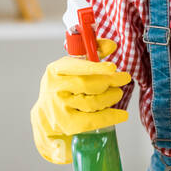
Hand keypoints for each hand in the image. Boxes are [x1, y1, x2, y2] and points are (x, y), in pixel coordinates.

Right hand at [30, 38, 131, 163]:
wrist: (47, 114)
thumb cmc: (65, 86)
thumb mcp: (74, 67)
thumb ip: (93, 52)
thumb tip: (111, 45)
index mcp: (56, 70)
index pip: (76, 66)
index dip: (95, 67)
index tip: (112, 68)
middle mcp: (55, 88)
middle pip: (87, 84)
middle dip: (110, 81)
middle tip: (123, 79)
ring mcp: (59, 108)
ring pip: (91, 102)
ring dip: (110, 97)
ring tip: (117, 94)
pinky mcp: (66, 125)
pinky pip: (92, 120)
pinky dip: (110, 117)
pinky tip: (121, 115)